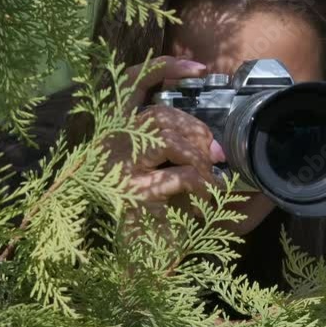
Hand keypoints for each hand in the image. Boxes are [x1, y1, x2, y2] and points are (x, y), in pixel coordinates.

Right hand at [105, 56, 225, 219]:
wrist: (139, 258)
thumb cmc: (156, 213)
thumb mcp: (165, 173)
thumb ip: (178, 148)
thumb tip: (217, 145)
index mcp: (115, 132)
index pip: (132, 82)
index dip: (164, 68)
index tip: (200, 69)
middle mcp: (109, 144)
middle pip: (157, 114)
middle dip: (195, 129)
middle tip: (216, 153)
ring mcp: (117, 167)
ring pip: (165, 138)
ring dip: (197, 156)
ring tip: (209, 176)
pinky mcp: (132, 192)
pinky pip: (177, 174)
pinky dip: (200, 183)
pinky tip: (208, 195)